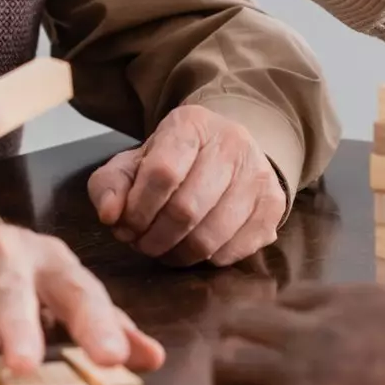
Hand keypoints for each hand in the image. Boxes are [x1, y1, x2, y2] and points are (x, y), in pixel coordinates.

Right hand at [0, 220, 166, 374]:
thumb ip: (105, 326)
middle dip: (22, 324)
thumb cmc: (22, 278)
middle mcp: (12, 253)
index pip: (80, 292)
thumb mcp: (64, 296)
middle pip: (18, 289)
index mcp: (54, 263)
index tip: (112, 358)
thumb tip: (153, 359)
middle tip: (26, 362)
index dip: (97, 323)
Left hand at [88, 105, 286, 265]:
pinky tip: (193, 248)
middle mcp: (232, 142)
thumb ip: (109, 185)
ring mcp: (258, 173)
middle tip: (142, 243)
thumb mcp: (133, 163)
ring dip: (178, 254)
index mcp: (191, 123)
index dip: (138, 210)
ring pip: (212, 235)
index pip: (162, 173)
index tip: (125, 224)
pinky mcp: (274, 203)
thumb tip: (109, 215)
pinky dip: (207, 260)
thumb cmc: (174, 160)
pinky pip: (236, 250)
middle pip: (186, 209)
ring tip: (164, 249)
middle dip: (155, 237)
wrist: (225, 150)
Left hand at [213, 283, 384, 384]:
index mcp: (349, 298)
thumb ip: (379, 322)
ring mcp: (307, 372)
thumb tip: (374, 339)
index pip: (287, 296)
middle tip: (251, 373)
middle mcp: (317, 327)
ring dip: (233, 382)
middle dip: (239, 345)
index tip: (289, 344)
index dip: (281, 322)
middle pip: (240, 320)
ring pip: (228, 362)